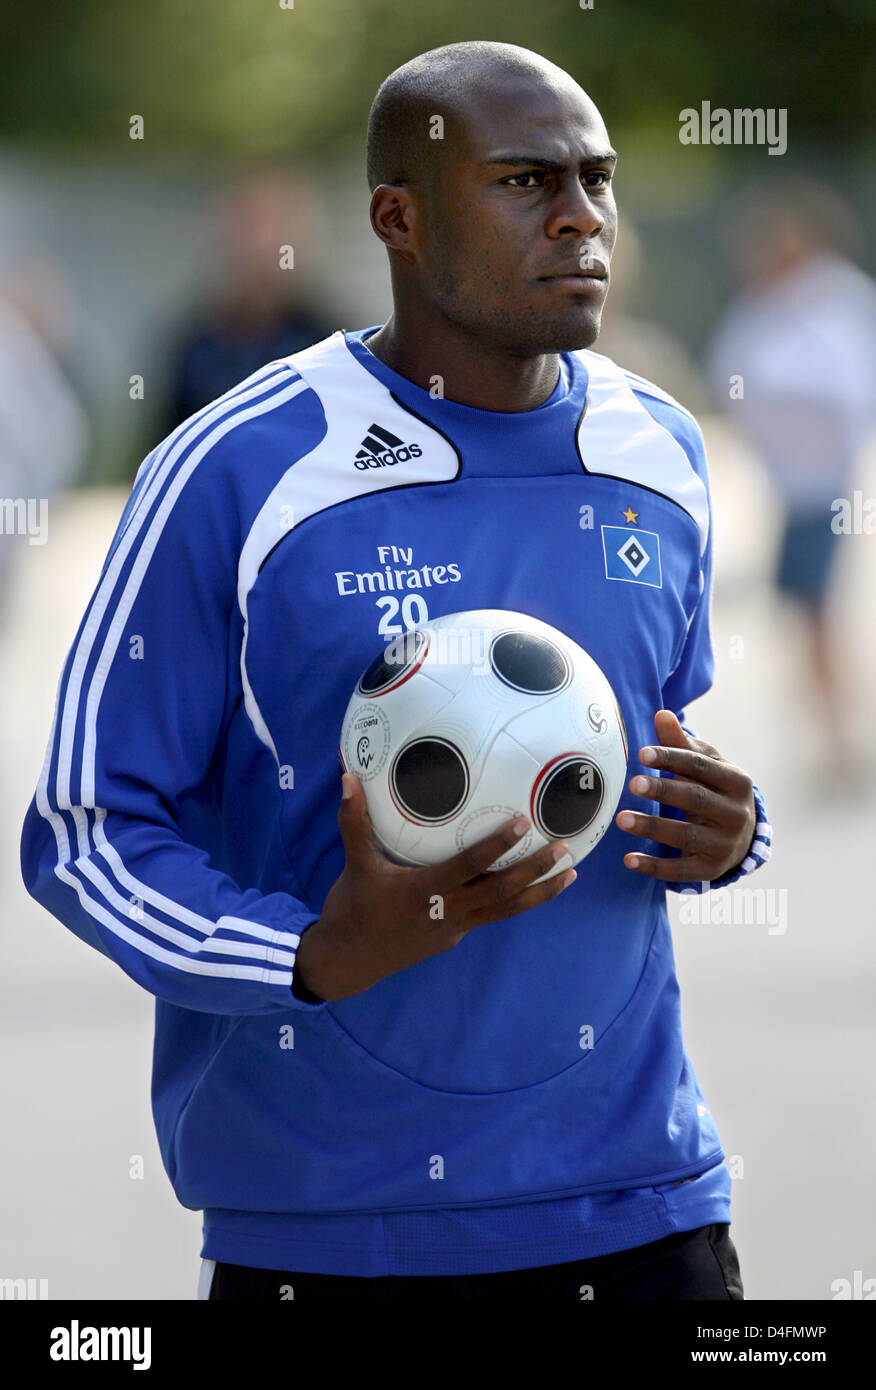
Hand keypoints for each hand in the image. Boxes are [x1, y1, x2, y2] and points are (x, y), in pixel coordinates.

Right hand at [294, 773, 576, 999]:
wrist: (346, 963)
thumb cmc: (350, 909)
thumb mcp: (354, 864)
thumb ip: (354, 821)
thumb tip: (347, 776)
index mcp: (424, 891)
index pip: (470, 866)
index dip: (497, 846)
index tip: (523, 824)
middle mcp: (447, 912)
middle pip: (502, 891)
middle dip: (536, 871)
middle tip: (564, 848)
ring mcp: (454, 928)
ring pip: (507, 910)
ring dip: (540, 892)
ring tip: (571, 874)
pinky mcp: (454, 937)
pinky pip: (492, 916)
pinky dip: (516, 902)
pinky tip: (532, 887)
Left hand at [615, 709, 755, 881]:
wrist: (743, 837)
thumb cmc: (715, 790)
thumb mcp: (706, 766)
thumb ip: (681, 744)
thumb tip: (661, 714)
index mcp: (736, 781)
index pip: (701, 767)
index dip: (672, 759)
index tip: (642, 754)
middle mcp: (736, 813)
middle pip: (696, 799)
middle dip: (663, 791)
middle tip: (632, 784)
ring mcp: (725, 844)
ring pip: (686, 836)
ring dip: (653, 827)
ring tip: (622, 819)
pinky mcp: (711, 869)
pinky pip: (682, 871)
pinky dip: (654, 867)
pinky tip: (629, 860)